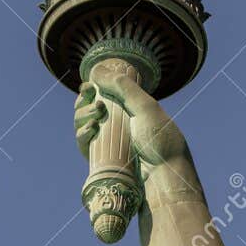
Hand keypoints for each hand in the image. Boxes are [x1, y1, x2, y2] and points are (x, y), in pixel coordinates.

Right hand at [73, 62, 187, 177]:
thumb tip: (96, 70)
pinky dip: (82, 133)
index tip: (89, 86)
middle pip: (87, 107)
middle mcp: (116, 125)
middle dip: (84, 101)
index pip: (101, 94)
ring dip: (82, 114)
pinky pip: (83, 143)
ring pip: (82, 123)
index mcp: (128, 110)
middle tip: (96, 103)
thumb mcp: (145, 107)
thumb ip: (123, 86)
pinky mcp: (99, 159)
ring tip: (96, 114)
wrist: (163, 175)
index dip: (91, 89)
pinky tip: (90, 128)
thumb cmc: (159, 140)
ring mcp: (107, 142)